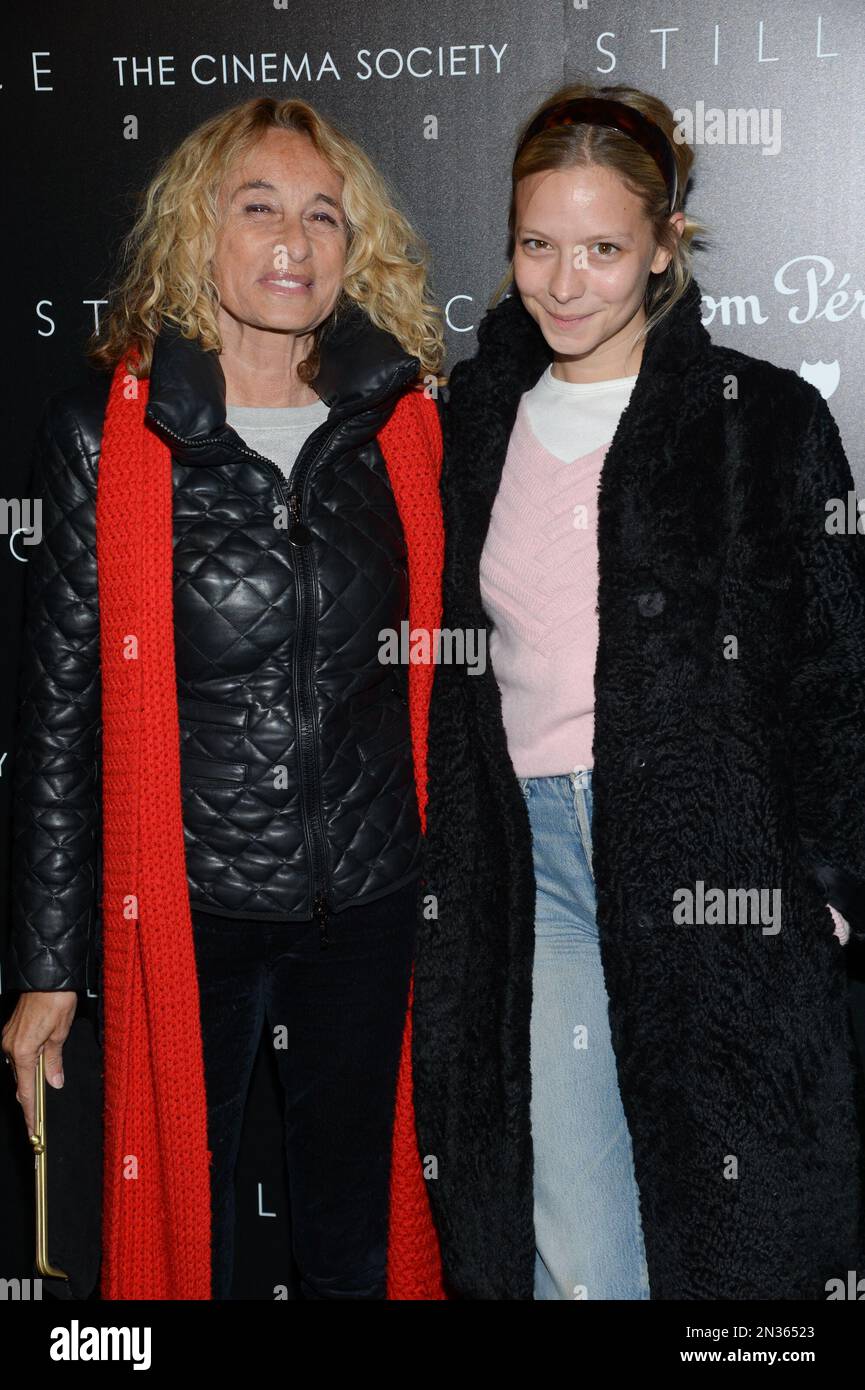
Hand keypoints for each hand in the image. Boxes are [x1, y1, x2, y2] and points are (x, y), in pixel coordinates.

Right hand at [2, 991, 78, 1139]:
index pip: (26, 1091)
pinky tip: (40, 1064)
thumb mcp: (61, 1034)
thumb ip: (54, 1061)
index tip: (32, 1130)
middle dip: (31, 1096)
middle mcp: (10, 1047)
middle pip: (21, 1081)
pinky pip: (19, 1054)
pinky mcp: (11, 1031)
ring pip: (20, 1067)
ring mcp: (8, 1039)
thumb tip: (53, 1082)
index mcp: (23, 1052)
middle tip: (41, 1116)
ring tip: (47, 1085)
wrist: (48, 976)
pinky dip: (29, 1063)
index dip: (30, 1113)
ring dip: (31, 1077)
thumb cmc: (57, 1001)